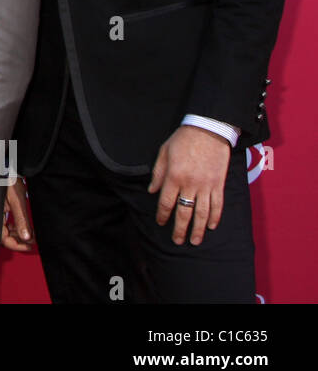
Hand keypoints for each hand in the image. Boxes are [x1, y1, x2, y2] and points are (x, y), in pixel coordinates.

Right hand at [1, 177, 34, 251]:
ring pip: (5, 231)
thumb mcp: (17, 200)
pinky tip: (22, 226)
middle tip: (32, 241)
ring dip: (17, 234)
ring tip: (30, 235)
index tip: (28, 246)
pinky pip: (5, 223)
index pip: (3, 238)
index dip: (16, 245)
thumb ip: (21, 219)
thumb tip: (26, 237)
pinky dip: (14, 226)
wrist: (6, 167)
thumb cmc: (8, 179)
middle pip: (4, 236)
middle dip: (18, 240)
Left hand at [149, 124, 230, 245]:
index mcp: (174, 176)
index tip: (161, 223)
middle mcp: (190, 184)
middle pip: (184, 212)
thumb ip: (158, 173)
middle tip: (178, 241)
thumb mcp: (163, 152)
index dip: (163, 215)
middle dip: (180, 229)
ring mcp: (206, 185)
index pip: (166, 202)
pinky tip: (212, 226)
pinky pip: (218, 205)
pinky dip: (215, 217)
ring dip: (199, 229)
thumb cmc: (183, 139)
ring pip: (203, 213)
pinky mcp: (219, 184)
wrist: (208, 129)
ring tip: (195, 241)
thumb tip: (152, 192)